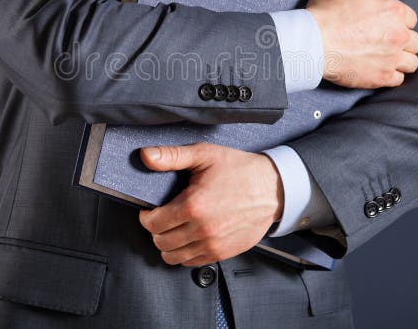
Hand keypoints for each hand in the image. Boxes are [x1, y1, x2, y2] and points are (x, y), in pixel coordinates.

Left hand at [138, 143, 282, 266]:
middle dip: (156, 230)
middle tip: (162, 218)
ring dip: (168, 244)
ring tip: (173, 229)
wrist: (272, 188)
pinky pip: (192, 263)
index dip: (146, 216)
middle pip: (161, 242)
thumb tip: (146, 156)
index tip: (150, 210)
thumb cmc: (240, 170)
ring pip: (174, 257)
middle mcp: (202, 229)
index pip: (153, 223)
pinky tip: (188, 238)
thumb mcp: (204, 154)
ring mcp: (213, 244)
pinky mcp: (223, 253)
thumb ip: (171, 156)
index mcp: (193, 205)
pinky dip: (185, 253)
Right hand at [306, 0, 417, 87]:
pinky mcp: (381, 77)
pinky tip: (378, 69)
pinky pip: (399, 80)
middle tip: (384, 41)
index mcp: (394, 11)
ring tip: (385, 57)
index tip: (384, 24)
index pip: (411, 18)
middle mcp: (399, 35)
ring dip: (401, 59)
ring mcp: (391, 58)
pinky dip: (391, 75)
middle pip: (415, 41)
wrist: (311, 42)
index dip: (398, 20)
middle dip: (403, 40)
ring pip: (411, 62)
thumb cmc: (327, 11)